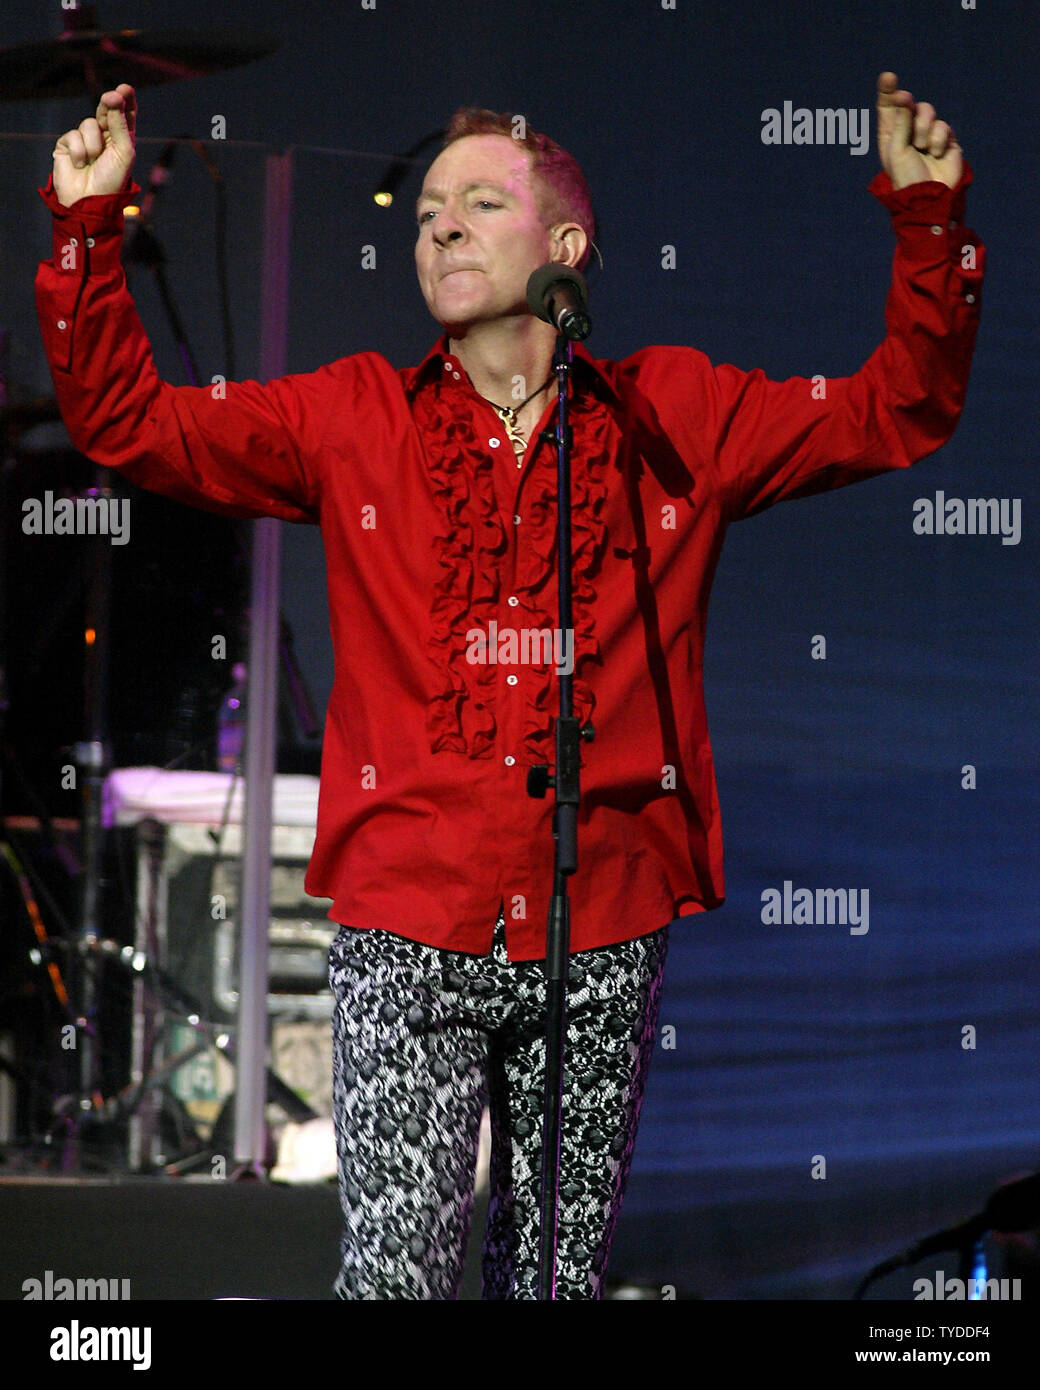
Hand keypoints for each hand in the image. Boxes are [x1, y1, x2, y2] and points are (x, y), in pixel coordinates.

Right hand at [52, 84, 136, 207]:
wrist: (89, 200)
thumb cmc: (112, 180)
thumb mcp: (123, 152)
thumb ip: (120, 125)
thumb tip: (114, 97)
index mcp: (122, 139)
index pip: (125, 114)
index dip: (125, 100)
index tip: (126, 88)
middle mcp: (105, 136)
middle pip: (106, 110)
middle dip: (109, 104)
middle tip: (112, 98)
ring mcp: (85, 139)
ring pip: (89, 123)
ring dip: (93, 144)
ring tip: (94, 161)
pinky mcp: (67, 144)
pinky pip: (73, 135)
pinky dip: (78, 151)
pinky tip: (80, 164)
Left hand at [876, 71, 962, 189]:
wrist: (930, 197)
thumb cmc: (906, 177)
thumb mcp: (897, 151)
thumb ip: (900, 123)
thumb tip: (902, 97)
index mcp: (890, 135)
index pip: (887, 107)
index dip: (888, 91)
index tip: (888, 77)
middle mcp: (908, 131)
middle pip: (909, 104)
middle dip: (907, 105)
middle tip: (904, 102)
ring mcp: (927, 134)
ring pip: (927, 112)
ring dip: (923, 128)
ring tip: (921, 148)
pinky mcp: (945, 139)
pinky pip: (942, 126)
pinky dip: (938, 140)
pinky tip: (936, 154)